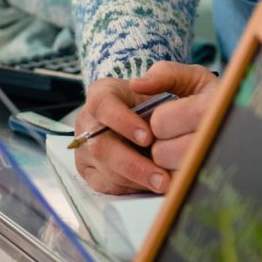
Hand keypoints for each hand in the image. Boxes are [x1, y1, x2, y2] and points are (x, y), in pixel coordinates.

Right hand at [71, 60, 219, 195]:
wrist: (159, 117)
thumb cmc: (166, 99)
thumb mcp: (175, 79)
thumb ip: (165, 73)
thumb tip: (141, 82)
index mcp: (103, 94)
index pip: (102, 105)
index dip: (122, 122)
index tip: (148, 136)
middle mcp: (88, 121)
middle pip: (100, 146)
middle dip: (133, 164)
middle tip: (161, 176)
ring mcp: (86, 147)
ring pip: (104, 169)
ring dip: (136, 179)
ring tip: (163, 183)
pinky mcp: (89, 170)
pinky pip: (105, 185)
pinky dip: (129, 188)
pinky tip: (148, 184)